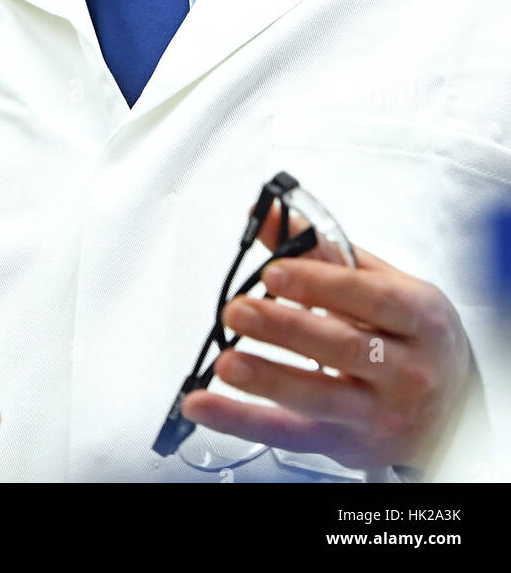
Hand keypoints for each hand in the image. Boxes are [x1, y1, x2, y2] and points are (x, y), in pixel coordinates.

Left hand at [180, 204, 471, 471]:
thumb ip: (322, 249)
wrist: (451, 409)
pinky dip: (244, 421)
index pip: (371, 298)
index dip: (320, 284)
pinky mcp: (348, 444)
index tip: (275, 272)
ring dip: (267, 380)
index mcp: (420, 318)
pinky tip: (207, 406)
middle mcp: (407, 370)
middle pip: (342, 347)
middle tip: (238, 310)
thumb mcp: (384, 283)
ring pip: (319, 397)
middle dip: (286, 329)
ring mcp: (379, 413)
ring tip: (226, 362)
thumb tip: (267, 214)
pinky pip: (291, 434)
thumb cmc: (412, 335)